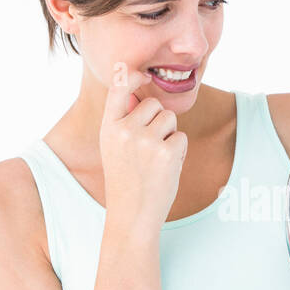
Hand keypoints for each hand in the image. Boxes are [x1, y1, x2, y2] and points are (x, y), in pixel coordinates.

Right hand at [99, 60, 187, 229]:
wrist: (132, 215)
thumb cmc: (126, 180)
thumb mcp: (114, 148)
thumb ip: (123, 121)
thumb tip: (138, 92)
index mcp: (108, 128)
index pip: (118, 88)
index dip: (131, 75)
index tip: (141, 75)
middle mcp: (124, 130)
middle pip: (153, 104)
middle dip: (158, 120)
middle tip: (148, 148)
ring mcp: (146, 140)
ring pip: (170, 118)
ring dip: (169, 134)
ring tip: (156, 159)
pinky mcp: (166, 152)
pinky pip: (181, 137)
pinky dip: (178, 151)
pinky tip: (165, 168)